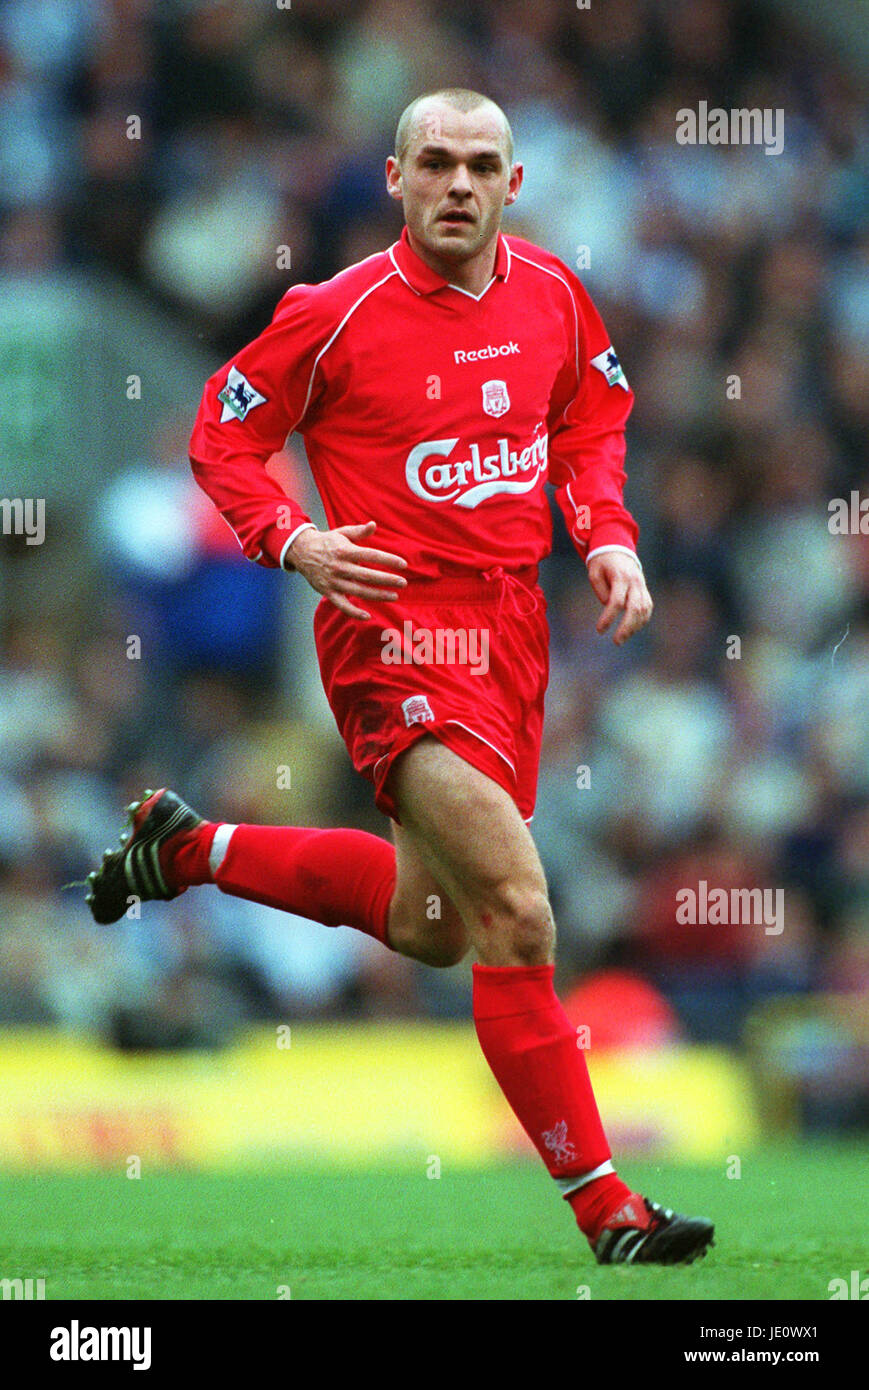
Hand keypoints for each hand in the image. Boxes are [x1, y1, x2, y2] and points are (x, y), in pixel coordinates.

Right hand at [288, 520, 407, 620]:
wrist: (301, 551)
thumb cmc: (327, 542)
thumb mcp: (342, 533)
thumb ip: (359, 531)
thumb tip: (374, 525)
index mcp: (345, 550)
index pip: (371, 555)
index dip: (388, 560)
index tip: (403, 564)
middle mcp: (340, 566)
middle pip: (367, 575)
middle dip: (387, 580)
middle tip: (403, 583)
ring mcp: (333, 581)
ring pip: (358, 591)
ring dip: (377, 595)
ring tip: (394, 596)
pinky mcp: (327, 592)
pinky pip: (342, 605)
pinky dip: (353, 612)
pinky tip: (367, 616)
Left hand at [587, 551, 652, 644]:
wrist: (618, 550)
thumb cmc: (602, 563)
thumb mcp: (594, 572)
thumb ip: (600, 590)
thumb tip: (608, 607)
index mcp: (620, 576)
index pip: (616, 601)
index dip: (608, 617)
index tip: (599, 630)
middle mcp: (634, 582)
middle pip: (634, 608)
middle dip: (626, 627)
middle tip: (617, 641)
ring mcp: (642, 586)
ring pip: (644, 610)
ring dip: (634, 626)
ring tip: (621, 638)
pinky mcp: (645, 590)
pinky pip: (647, 608)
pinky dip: (641, 620)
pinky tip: (632, 630)